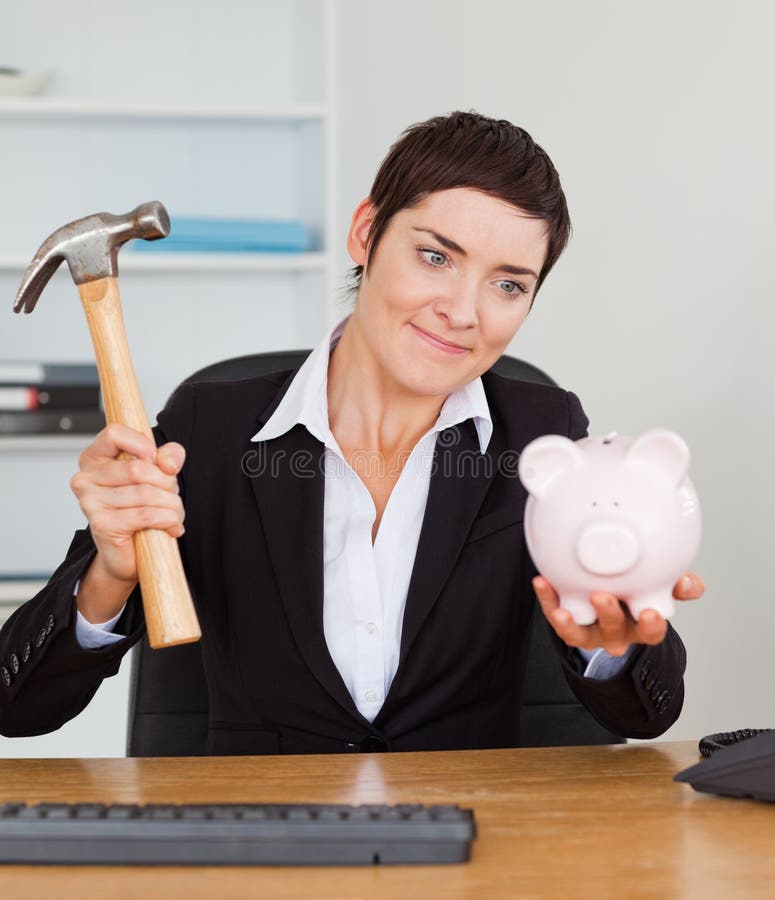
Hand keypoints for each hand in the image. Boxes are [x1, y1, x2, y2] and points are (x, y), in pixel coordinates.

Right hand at [70, 423, 185, 585]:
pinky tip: (172, 527)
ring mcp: (90, 502)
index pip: (115, 433)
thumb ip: (167, 458)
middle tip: (172, 497)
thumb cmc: (139, 509)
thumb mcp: (158, 476)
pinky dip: (168, 520)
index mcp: (94, 457)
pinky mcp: (102, 524)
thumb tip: (169, 460)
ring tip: (174, 514)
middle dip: (167, 483)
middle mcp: (85, 478)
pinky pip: (146, 515)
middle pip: (139, 468)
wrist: (127, 554)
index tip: (155, 461)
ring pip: (146, 493)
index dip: (144, 445)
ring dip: (172, 505)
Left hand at [532, 572, 704, 655]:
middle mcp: (617, 631)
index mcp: (642, 623)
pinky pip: (555, 614)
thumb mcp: (661, 584)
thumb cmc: (638, 590)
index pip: (652, 631)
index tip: (650, 613)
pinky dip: (548, 600)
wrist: (610, 592)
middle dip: (609, 616)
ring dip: (571, 620)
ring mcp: (591, 629)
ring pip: (580, 633)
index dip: (651, 625)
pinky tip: (542, 583)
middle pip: (615, 631)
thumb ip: (677, 583)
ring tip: (565, 607)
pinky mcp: (567, 621)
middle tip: (602, 596)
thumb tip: (690, 582)